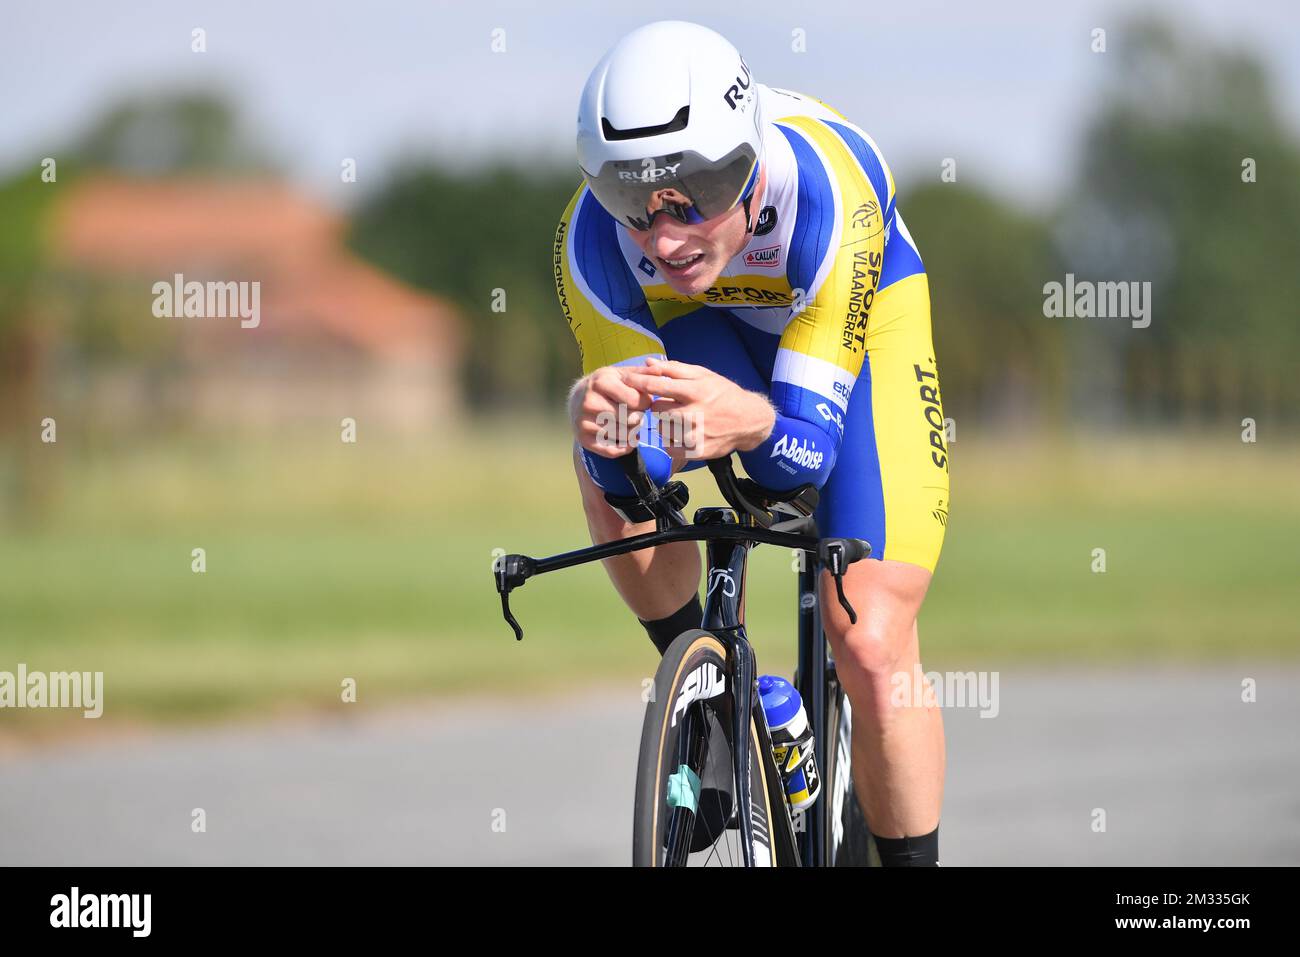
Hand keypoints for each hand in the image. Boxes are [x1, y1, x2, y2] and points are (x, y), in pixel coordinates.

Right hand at [568, 366, 654, 456]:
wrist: (576, 398)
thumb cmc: (605, 385)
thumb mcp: (621, 374)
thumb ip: (642, 373)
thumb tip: (659, 369)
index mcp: (601, 382)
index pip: (635, 400)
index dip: (645, 402)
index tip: (643, 401)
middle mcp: (590, 402)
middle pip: (631, 419)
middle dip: (640, 418)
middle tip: (637, 414)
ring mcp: (585, 422)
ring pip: (624, 435)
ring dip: (634, 432)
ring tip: (630, 424)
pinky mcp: (583, 439)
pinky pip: (612, 451)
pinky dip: (625, 447)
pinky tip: (628, 440)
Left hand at [621, 357, 775, 460]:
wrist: (748, 420)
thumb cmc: (723, 393)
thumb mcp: (703, 375)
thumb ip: (674, 369)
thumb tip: (647, 363)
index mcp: (696, 390)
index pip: (659, 386)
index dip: (639, 383)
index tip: (626, 381)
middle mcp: (696, 413)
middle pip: (657, 410)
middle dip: (657, 406)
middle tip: (668, 405)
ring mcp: (697, 434)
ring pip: (662, 429)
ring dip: (663, 423)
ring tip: (677, 420)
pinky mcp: (698, 451)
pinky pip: (670, 447)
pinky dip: (670, 441)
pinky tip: (681, 434)